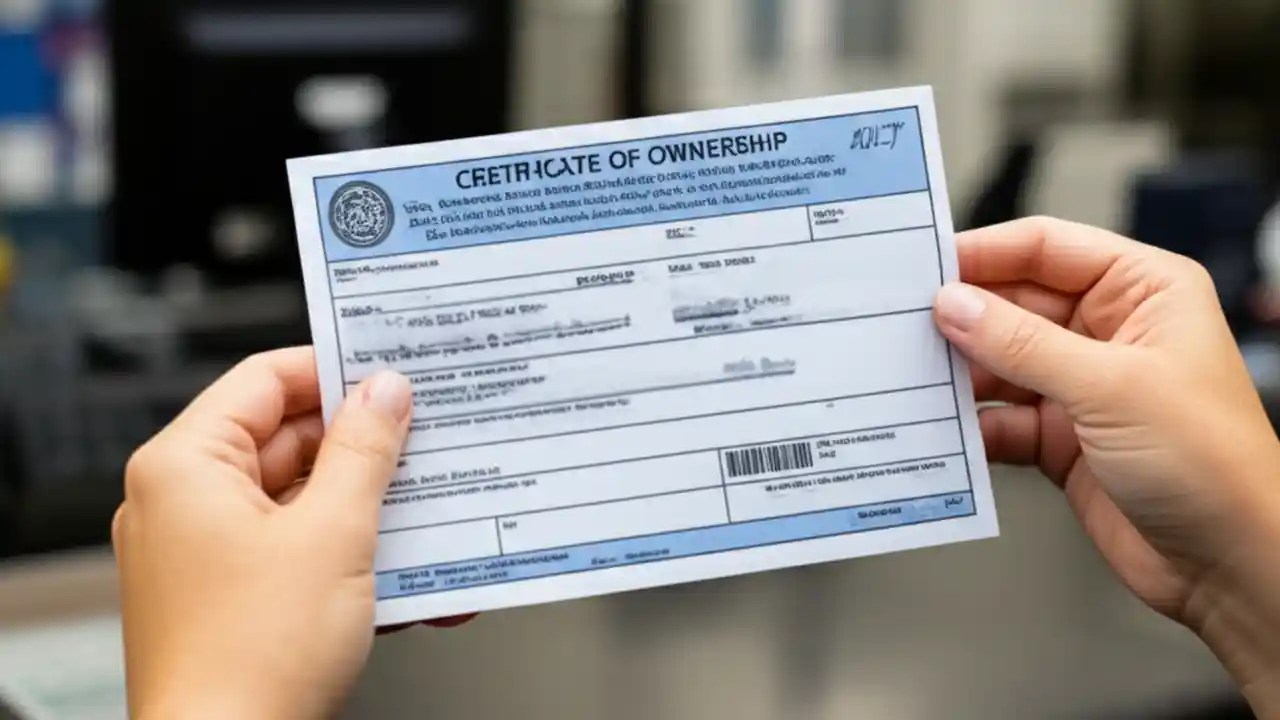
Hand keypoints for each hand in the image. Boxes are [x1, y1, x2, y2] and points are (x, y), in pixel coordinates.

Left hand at [114, 348, 469, 719]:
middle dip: (366, 449)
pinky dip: (350, 555)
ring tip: (427, 515)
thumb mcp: (333, 535)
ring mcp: (206, 552)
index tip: (393, 374)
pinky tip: (405, 574)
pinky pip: (299, 550)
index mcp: (185, 467)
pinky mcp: (232, 595)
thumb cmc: (250, 661)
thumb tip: (385, 393)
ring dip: (368, 508)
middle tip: (426, 445)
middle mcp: (183, 502)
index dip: (336, 371)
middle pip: (289, 440)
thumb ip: (366, 452)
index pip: (266, 379)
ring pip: (302, 500)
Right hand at [933, 217, 1279, 713]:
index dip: (986, 253)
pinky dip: (971, 424)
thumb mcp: (1111, 387)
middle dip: (964, 317)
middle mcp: (1111, 331)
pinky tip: (945, 427)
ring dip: (961, 373)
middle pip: (1015, 304)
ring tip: (915, 375)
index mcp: (1144, 291)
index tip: (929, 268)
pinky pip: (1000, 418)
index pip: (1048, 248)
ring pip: (1001, 363)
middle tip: (905, 324)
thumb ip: (1022, 343)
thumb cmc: (1215, 465)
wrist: (1231, 563)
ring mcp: (1083, 387)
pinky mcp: (1061, 438)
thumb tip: (955, 305)